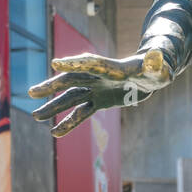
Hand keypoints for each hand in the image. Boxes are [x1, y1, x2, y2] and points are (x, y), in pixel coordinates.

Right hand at [28, 43, 174, 136]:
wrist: (152, 76)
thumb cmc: (157, 68)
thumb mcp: (159, 67)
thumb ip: (156, 64)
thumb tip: (156, 59)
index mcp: (111, 66)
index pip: (91, 63)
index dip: (75, 63)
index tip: (56, 63)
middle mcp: (98, 77)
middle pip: (71, 80)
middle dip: (52, 86)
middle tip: (32, 93)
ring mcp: (96, 89)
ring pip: (70, 98)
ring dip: (53, 107)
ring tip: (36, 117)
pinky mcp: (99, 102)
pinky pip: (81, 113)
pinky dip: (69, 123)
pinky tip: (56, 133)